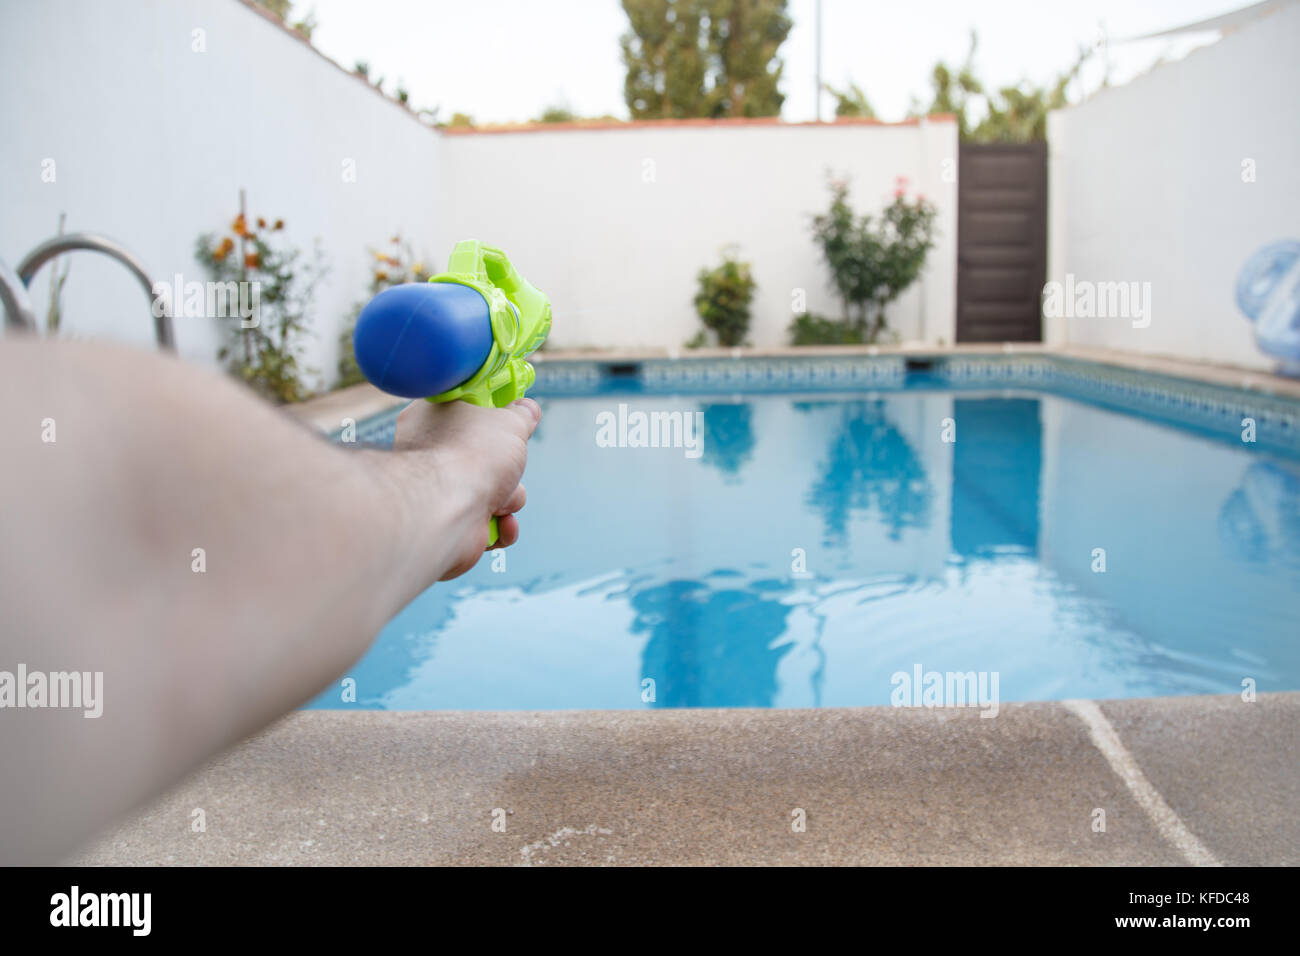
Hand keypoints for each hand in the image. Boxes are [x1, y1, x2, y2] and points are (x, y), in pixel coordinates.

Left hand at [392, 397, 540, 577]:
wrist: (449, 509)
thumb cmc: (471, 456)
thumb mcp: (508, 421)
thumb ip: (521, 414)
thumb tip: (527, 409)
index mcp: (432, 420)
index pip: (464, 413)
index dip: (491, 418)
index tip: (509, 421)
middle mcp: (432, 457)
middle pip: (487, 458)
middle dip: (508, 468)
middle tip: (508, 464)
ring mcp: (441, 493)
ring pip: (493, 493)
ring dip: (509, 499)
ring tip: (500, 499)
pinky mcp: (451, 524)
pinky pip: (488, 525)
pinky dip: (502, 527)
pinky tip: (501, 523)